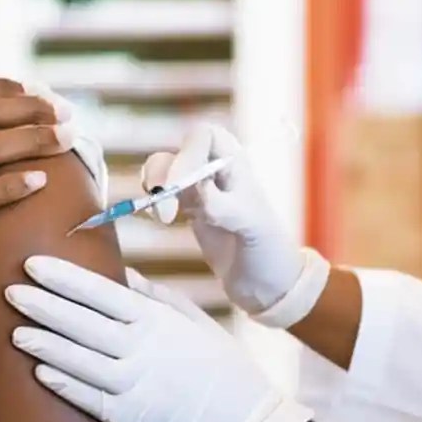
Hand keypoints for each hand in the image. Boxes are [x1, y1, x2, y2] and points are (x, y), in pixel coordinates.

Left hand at [6, 256, 312, 421]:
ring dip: (44, 345)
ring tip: (14, 331)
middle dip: (43, 306)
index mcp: (156, 320)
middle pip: (82, 323)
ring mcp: (135, 385)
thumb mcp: (189, 318)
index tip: (33, 263)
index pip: (101, 292)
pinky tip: (38, 373)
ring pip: (79, 360)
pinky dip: (63, 384)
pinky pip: (89, 398)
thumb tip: (115, 273)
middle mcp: (143, 349)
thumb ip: (150, 295)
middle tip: (9, 290)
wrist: (243, 419)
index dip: (64, 278)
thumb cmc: (217, 362)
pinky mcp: (130, 418)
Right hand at [143, 123, 312, 324]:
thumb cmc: (269, 252)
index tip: (177, 187)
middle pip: (177, 151)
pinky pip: (161, 192)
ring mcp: (199, 187)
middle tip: (165, 212)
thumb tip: (195, 189)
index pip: (203, 137)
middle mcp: (216, 167)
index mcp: (238, 161)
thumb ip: (224, 206)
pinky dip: (152, 199)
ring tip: (163, 218)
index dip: (186, 155)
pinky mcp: (187, 208)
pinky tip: (159, 218)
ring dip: (155, 186)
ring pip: (164, 170)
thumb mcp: (252, 227)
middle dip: (164, 174)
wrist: (266, 284)